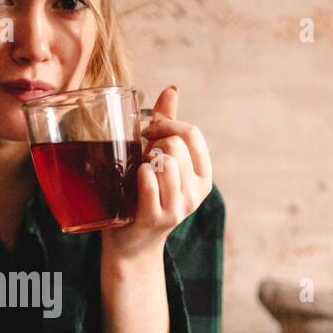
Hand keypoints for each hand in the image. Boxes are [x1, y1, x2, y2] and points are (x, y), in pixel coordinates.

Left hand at [101, 85, 214, 263]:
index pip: (192, 133)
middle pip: (176, 145)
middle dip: (152, 143)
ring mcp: (178, 207)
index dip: (166, 124)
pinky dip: (139, 175)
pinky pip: (149, 180)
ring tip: (138, 174)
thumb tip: (172, 89)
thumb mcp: (158, 159)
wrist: (130, 244)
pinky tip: (134, 182)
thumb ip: (166, 126)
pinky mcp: (158, 217)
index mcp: (202, 176)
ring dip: (144, 161)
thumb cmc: (142, 196)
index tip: (147, 130)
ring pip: (165, 161)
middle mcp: (196, 192)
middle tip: (139, 156)